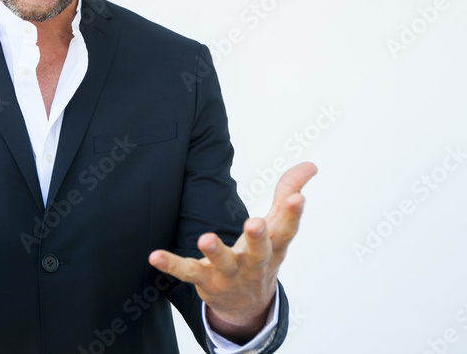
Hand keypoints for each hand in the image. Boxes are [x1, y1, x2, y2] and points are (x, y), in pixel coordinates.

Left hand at [149, 162, 316, 342]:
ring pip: (222, 262)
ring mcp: (229, 273)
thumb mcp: (278, 227)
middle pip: (259, 251)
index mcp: (274, 246)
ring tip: (205, 238)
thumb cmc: (263, 253)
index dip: (292, 214)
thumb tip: (311, 164)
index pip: (286, 230)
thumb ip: (288, 191)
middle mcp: (254, 262)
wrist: (247, 303)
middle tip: (254, 223)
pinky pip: (187, 272)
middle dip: (257, 238)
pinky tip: (155, 256)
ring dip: (215, 251)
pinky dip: (172, 265)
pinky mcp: (205, 279)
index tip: (298, 198)